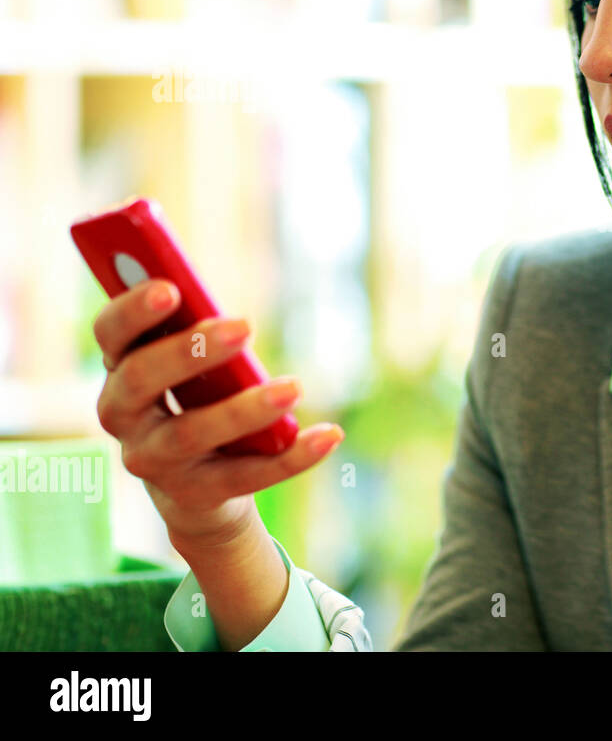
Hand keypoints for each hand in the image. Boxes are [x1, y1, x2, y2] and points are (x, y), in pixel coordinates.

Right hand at [92, 278, 343, 552]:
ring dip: (245, 409)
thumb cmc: (199, 403)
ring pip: (192, 433)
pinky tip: (330, 434)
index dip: (132, 312)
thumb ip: (200, 338)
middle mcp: (123, 417)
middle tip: (244, 326)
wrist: (198, 490)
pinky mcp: (196, 494)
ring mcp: (154, 461)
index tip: (170, 288)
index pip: (110, 335)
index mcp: (120, 370)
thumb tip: (236, 321)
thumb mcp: (196, 368)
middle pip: (141, 380)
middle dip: (189, 352)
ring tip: (294, 387)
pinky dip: (293, 456)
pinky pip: (247, 475)